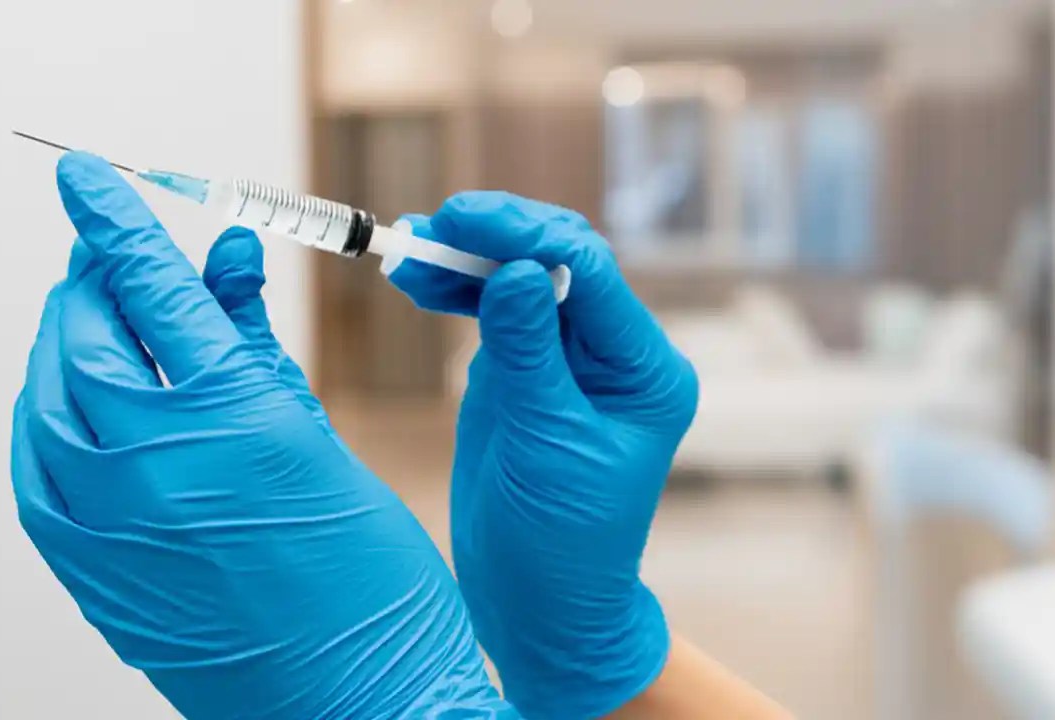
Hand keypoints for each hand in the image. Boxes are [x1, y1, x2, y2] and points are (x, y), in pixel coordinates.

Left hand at [11, 153, 516, 718]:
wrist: (362, 710)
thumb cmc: (373, 585)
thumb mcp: (325, 445)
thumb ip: (259, 349)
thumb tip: (225, 266)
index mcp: (230, 422)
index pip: (150, 289)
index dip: (115, 221)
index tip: (85, 173)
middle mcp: (147, 469)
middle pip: (83, 335)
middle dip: (95, 282)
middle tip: (114, 257)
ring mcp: (103, 529)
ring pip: (45, 401)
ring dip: (68, 348)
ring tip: (103, 326)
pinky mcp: (87, 577)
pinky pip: (36, 473)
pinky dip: (49, 422)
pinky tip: (81, 407)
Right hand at [388, 193, 699, 718]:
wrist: (540, 601)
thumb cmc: (561, 538)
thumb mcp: (545, 443)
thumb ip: (528, 353)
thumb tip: (517, 269)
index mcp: (644, 369)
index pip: (591, 273)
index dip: (527, 236)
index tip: (465, 221)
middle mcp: (613, 353)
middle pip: (558, 262)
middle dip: (496, 237)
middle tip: (434, 227)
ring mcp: (568, 358)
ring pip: (520, 280)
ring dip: (467, 260)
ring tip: (410, 249)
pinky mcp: (526, 372)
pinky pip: (494, 313)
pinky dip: (456, 293)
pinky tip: (417, 281)